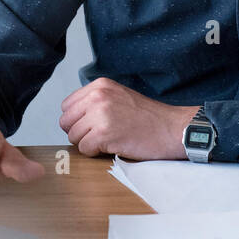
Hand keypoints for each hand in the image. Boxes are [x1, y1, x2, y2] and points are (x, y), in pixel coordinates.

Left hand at [59, 77, 199, 159]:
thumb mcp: (119, 97)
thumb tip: (71, 118)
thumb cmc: (149, 117)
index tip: (92, 125)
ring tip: (109, 140)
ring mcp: (100, 114)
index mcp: (99, 85)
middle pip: (66, 121)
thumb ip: (95, 101)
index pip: (67, 105)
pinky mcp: (104, 133)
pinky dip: (95, 153)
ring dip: (88, 143)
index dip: (77, 119)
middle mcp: (97, 96)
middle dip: (79, 132)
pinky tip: (112, 147)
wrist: (173, 128)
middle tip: (99, 136)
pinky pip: (84, 149)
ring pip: (73, 136)